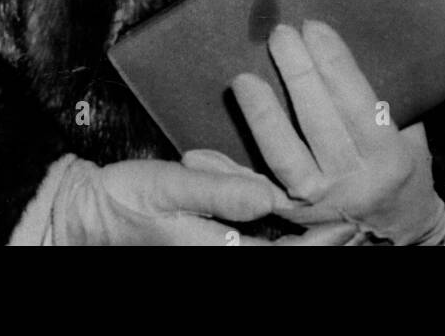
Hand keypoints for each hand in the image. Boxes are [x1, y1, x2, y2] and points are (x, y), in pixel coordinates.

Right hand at [51, 155, 355, 245]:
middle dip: (322, 238)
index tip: (355, 225)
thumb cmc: (125, 201)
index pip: (286, 256)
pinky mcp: (212, 237)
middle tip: (360, 219)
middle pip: (286, 253)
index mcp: (223, 252)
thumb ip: (220, 191)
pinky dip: (279, 225)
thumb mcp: (172, 188)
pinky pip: (254, 236)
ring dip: (303, 232)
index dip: (324, 242)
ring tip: (339, 212)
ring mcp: (220, 247)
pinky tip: (290, 205)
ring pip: (273, 246)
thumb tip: (268, 195)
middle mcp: (226, 254)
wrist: (85, 214)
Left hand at [229, 20, 444, 244]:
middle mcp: (354, 182)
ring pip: (285, 159)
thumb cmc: (407, 173)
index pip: (357, 102)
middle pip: (319, 123)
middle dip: (298, 74)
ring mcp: (320, 203)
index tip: (314, 27)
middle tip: (280, 35)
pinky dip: (227, 174)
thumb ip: (383, 100)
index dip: (335, 63)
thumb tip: (339, 50)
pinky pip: (257, 193)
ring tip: (244, 80)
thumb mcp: (412, 137)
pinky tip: (199, 154)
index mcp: (389, 158)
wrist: (401, 235)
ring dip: (262, 117)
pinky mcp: (293, 217)